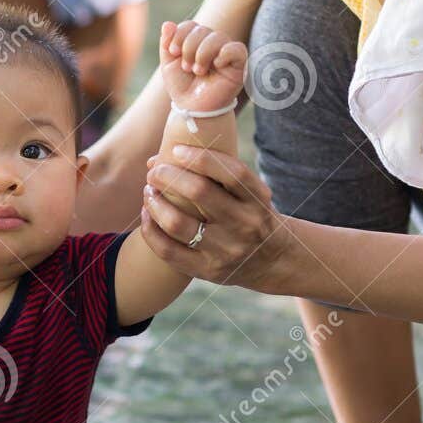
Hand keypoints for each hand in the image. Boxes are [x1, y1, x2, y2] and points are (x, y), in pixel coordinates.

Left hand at [142, 145, 291, 290]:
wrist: (274, 261)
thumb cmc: (250, 215)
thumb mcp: (248, 193)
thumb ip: (214, 174)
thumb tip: (155, 160)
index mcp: (257, 201)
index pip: (233, 174)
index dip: (201, 158)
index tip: (177, 150)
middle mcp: (245, 225)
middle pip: (200, 193)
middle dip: (169, 177)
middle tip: (155, 172)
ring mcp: (226, 251)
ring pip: (178, 224)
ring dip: (156, 203)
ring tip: (149, 192)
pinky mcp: (208, 271)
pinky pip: (168, 251)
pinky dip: (151, 231)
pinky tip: (147, 215)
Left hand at [158, 20, 246, 115]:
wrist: (192, 109)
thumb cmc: (182, 87)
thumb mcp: (168, 64)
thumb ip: (166, 43)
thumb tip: (167, 23)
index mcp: (197, 41)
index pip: (190, 25)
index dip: (180, 34)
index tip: (173, 52)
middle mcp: (213, 44)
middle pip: (202, 30)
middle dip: (190, 48)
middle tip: (187, 68)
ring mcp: (226, 53)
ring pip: (218, 37)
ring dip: (203, 53)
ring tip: (199, 71)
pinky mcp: (238, 65)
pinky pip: (237, 49)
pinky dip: (225, 54)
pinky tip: (216, 65)